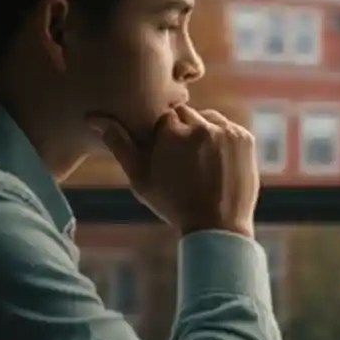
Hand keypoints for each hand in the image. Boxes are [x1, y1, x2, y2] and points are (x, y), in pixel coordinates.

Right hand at [88, 105, 258, 238]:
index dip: (163, 136)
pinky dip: (222, 139)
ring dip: (203, 131)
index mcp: (172, 133)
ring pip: (208, 118)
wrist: (218, 226)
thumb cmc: (173, 204)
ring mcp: (227, 131)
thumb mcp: (140, 177)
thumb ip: (119, 144)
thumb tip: (94, 118)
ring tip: (200, 161)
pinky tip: (216, 162)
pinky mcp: (245, 138)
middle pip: (186, 114)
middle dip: (182, 131)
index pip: (163, 117)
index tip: (166, 155)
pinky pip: (228, 128)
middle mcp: (201, 126)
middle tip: (183, 160)